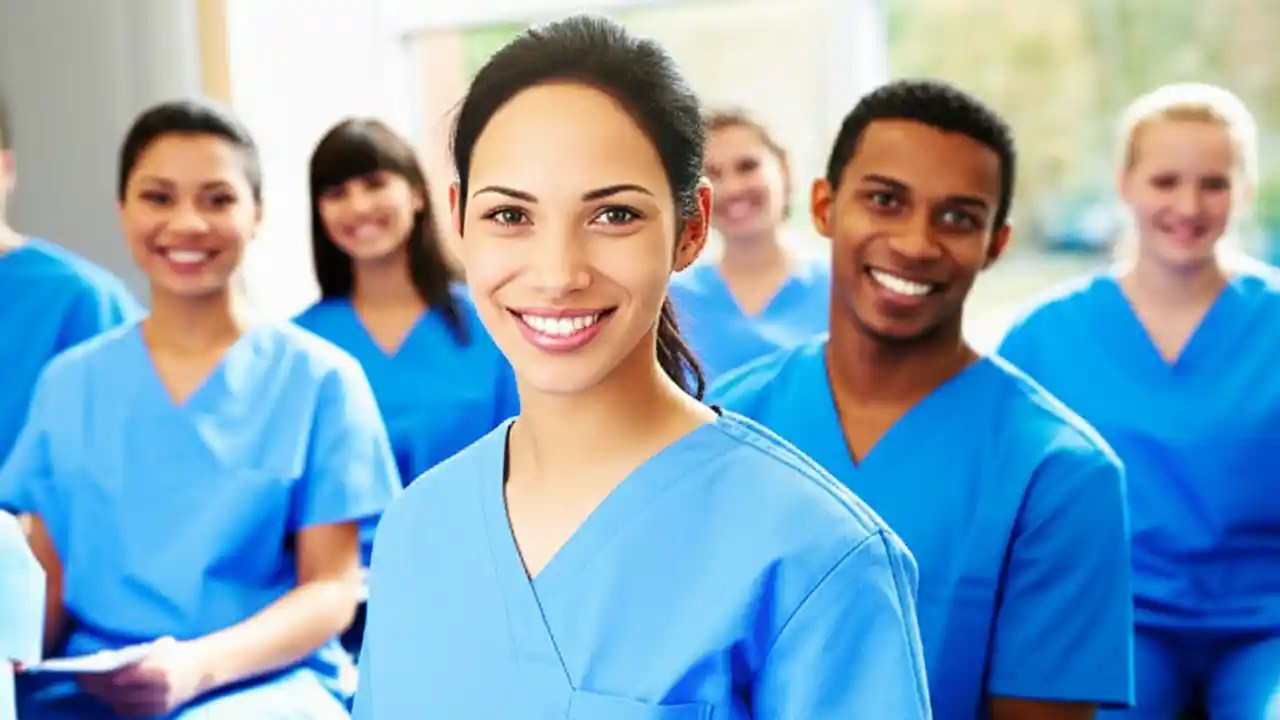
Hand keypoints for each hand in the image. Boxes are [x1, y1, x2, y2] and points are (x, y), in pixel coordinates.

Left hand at [78, 637, 213, 716]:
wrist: (206, 667)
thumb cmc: (178, 652)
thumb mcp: (157, 648)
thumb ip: (133, 657)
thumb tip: (103, 663)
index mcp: (160, 669)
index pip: (121, 676)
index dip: (100, 677)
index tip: (83, 672)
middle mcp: (160, 690)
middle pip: (118, 692)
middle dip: (96, 687)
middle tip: (80, 680)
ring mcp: (161, 703)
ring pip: (123, 704)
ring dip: (104, 697)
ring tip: (91, 689)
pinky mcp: (161, 712)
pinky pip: (132, 712)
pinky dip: (117, 705)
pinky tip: (108, 698)